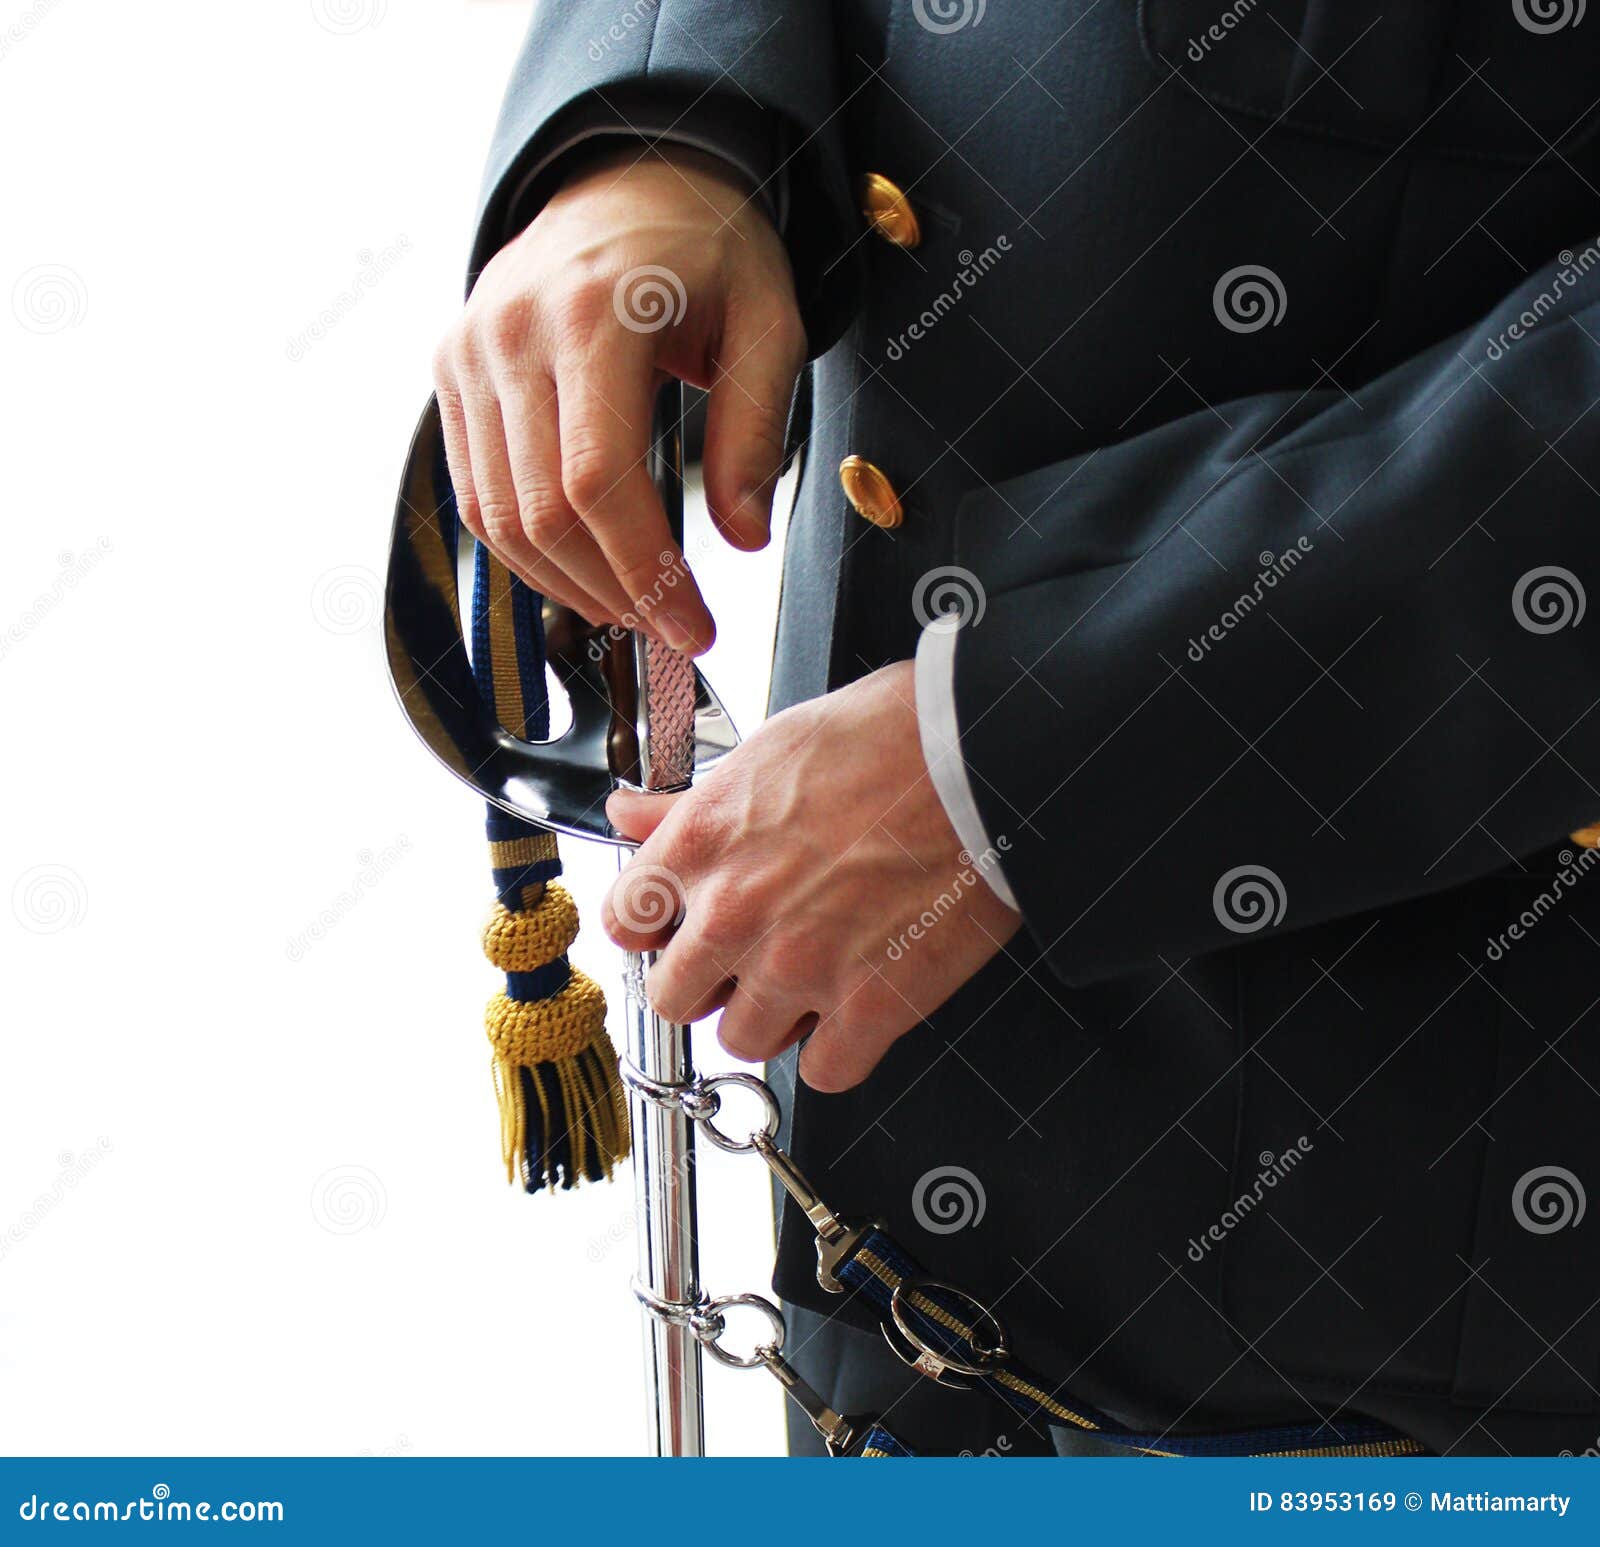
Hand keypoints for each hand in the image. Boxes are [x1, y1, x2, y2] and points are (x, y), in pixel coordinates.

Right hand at [432, 144, 804, 654]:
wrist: (627, 176)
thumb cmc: (706, 249)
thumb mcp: (768, 322)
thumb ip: (756, 431)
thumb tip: (742, 539)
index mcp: (593, 315)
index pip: (597, 481)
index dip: (644, 571)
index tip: (693, 624)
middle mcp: (512, 332)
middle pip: (543, 512)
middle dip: (612, 592)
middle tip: (673, 628)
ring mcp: (469, 351)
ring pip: (499, 516)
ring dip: (567, 585)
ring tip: (633, 609)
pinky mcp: (453, 371)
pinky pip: (477, 492)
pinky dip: (527, 550)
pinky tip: (584, 573)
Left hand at [602, 663, 1021, 1090]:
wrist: (983, 761)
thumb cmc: (890, 738)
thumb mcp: (770, 750)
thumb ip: (690, 803)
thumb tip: (630, 814)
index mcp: (704, 844)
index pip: (625, 927)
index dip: (656, 931)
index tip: (682, 929)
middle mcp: (737, 914)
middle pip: (675, 999)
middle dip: (711, 982)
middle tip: (752, 957)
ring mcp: (800, 967)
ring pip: (744, 1041)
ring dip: (775, 1017)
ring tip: (815, 977)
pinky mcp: (870, 1007)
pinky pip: (824, 1072)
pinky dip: (840, 1051)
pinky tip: (858, 1010)